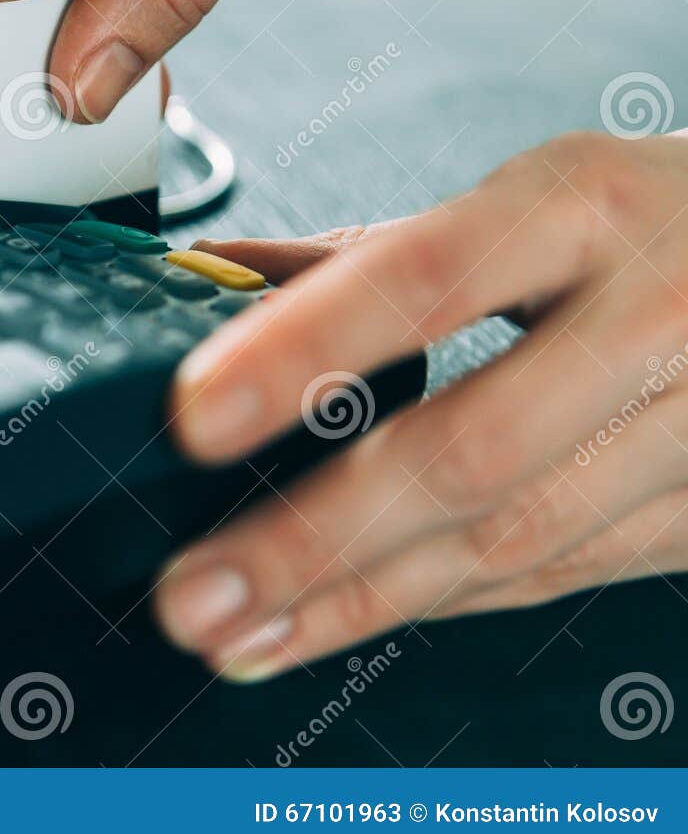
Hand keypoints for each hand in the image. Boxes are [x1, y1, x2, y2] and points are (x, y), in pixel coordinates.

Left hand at [154, 132, 687, 680]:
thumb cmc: (648, 225)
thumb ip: (374, 252)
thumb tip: (212, 283)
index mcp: (579, 207)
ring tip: (238, 634)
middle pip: (469, 450)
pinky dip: (435, 606)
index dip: (304, 350)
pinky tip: (338, 623)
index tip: (193, 414)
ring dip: (356, 602)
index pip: (422, 278)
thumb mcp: (531, 199)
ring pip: (513, 539)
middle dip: (311, 537)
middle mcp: (653, 316)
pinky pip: (557, 574)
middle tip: (191, 593)